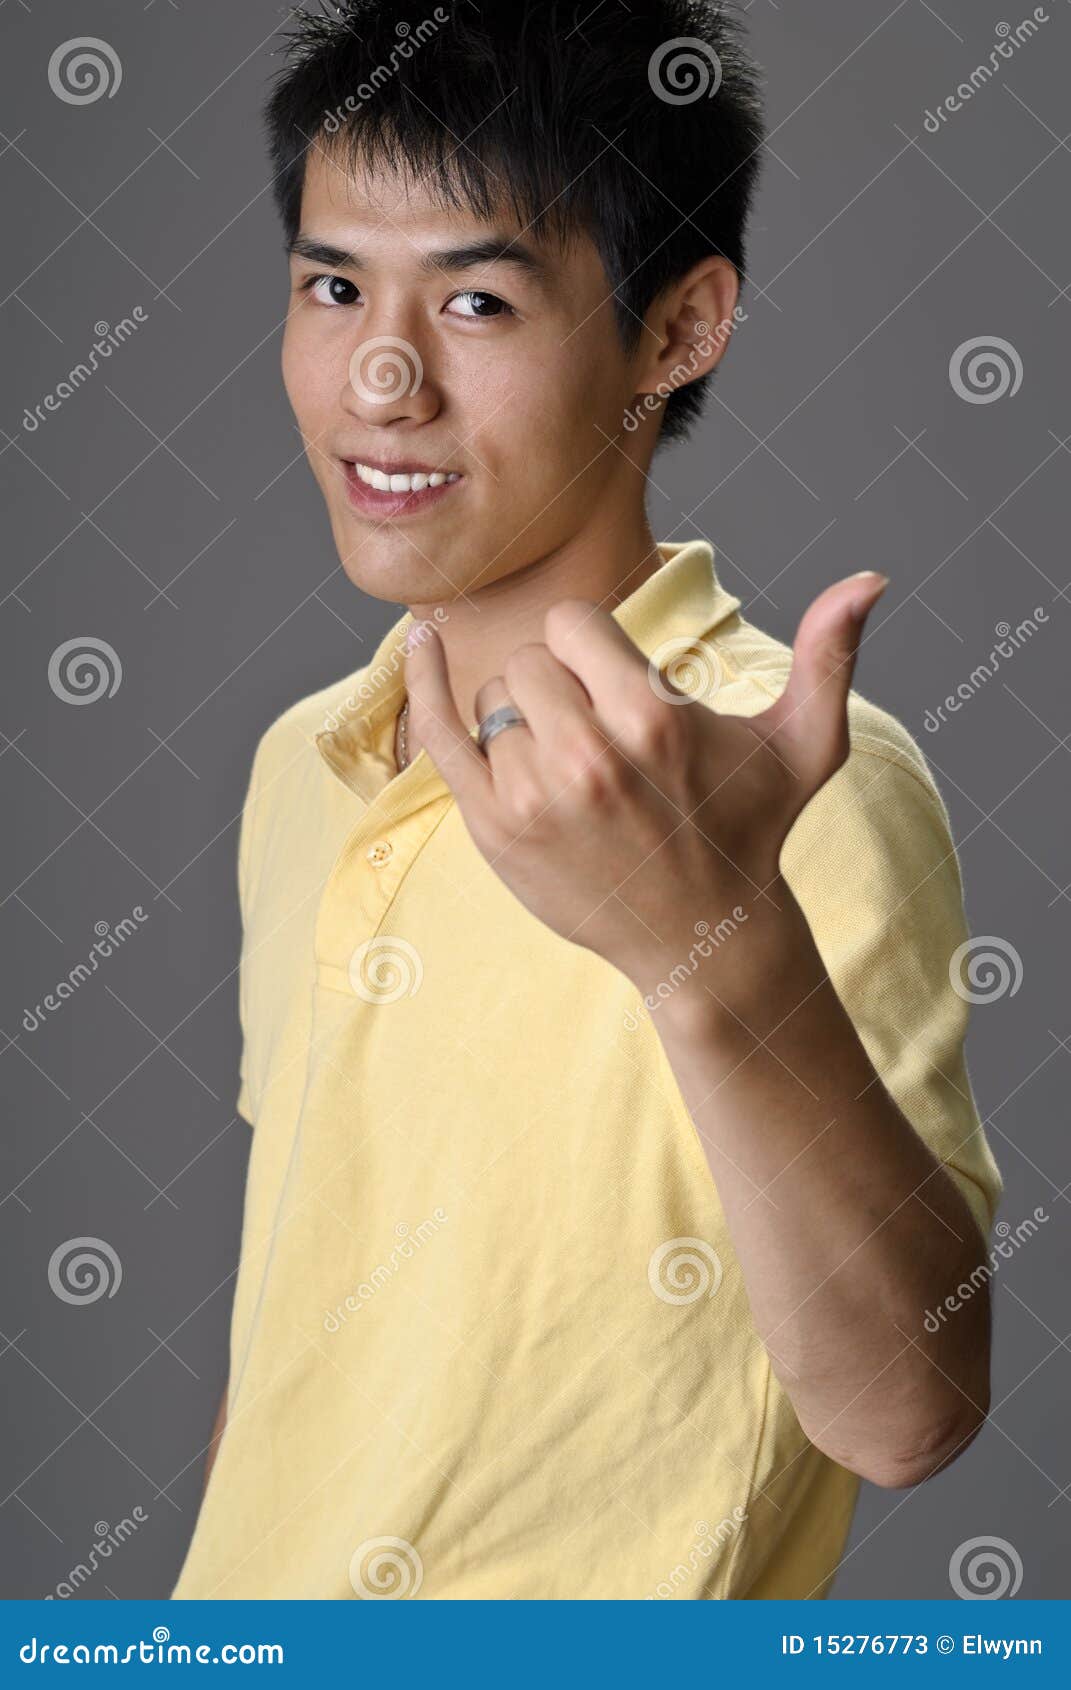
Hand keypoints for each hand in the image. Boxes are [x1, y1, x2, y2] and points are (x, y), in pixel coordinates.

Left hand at [405, 572, 888, 997]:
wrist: (702, 935)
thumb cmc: (749, 829)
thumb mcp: (805, 745)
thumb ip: (831, 655)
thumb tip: (872, 577)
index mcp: (652, 718)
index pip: (575, 623)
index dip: (592, 646)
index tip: (612, 681)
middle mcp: (588, 756)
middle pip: (530, 659)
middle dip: (559, 682)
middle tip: (593, 729)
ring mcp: (534, 796)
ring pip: (493, 697)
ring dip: (522, 715)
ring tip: (565, 760)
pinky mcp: (495, 829)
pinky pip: (440, 733)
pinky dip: (424, 683)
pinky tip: (420, 643)